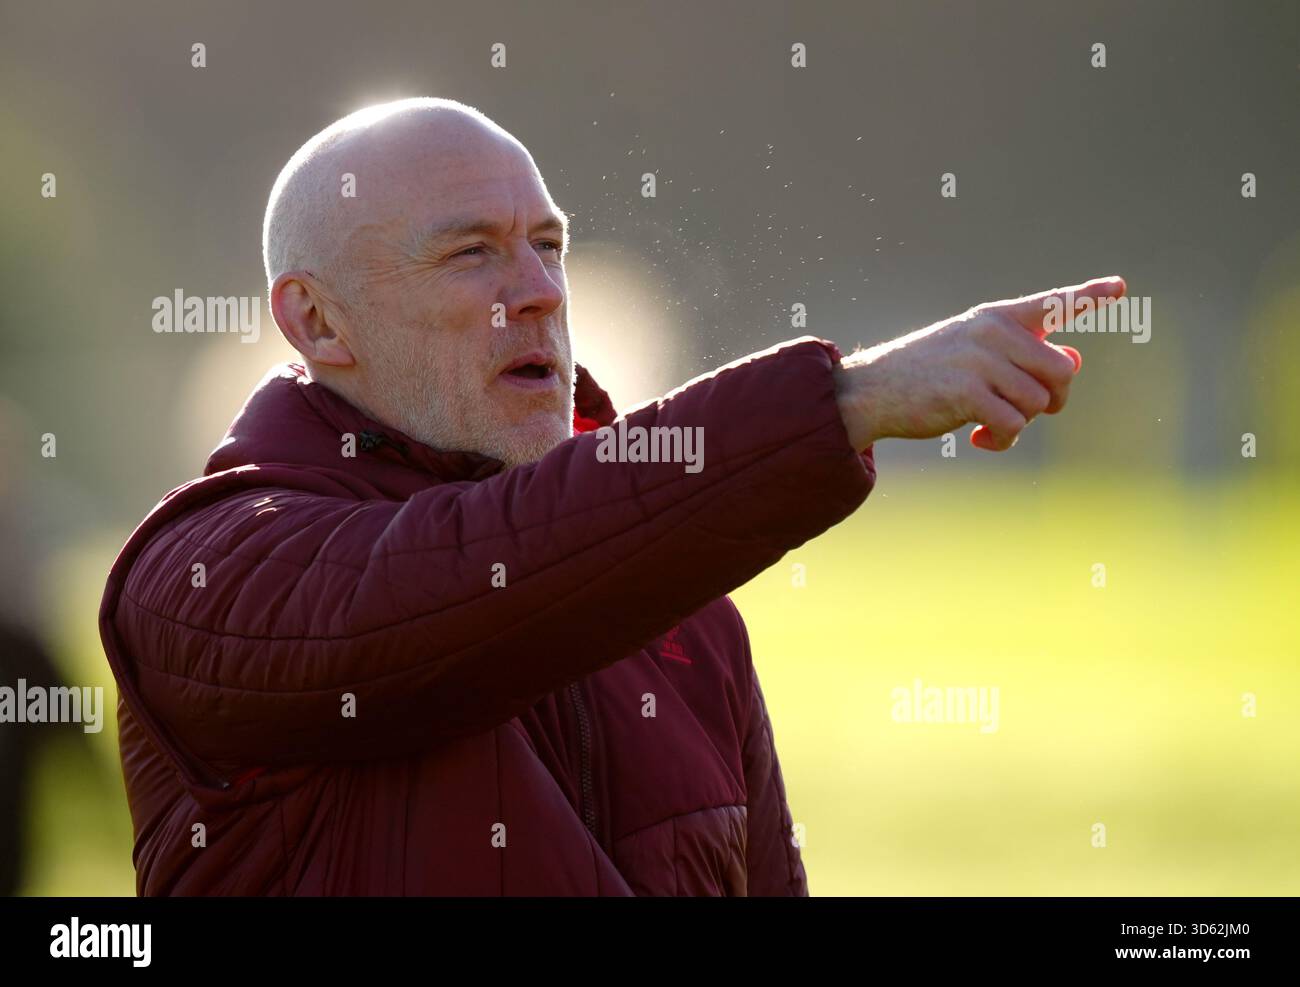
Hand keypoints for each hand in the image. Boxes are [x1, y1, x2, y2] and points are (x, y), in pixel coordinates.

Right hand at [835, 276, 1126, 450]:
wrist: (872, 390)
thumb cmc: (927, 373)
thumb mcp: (976, 356)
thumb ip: (1024, 355)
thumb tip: (1075, 358)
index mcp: (997, 317)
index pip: (1052, 304)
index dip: (1088, 295)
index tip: (1120, 287)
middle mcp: (992, 332)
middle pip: (1060, 371)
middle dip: (1052, 399)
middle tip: (1025, 411)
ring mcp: (980, 361)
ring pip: (1038, 403)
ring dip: (1019, 424)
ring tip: (988, 425)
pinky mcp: (966, 393)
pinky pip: (1012, 426)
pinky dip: (1001, 441)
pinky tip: (978, 440)